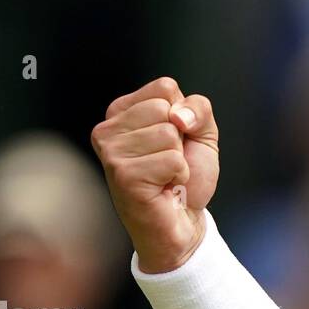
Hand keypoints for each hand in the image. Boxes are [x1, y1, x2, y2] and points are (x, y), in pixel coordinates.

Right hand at [91, 76, 219, 272]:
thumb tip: (178, 116)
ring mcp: (111, 153)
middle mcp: (107, 129)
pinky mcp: (122, 175)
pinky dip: (179, 175)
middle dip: (181, 137)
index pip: (165, 87)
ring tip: (164, 176)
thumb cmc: (185, 177)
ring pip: (169, 133)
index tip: (174, 141)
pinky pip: (172, 160)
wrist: (182, 221)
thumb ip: (198, 109)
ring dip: (179, 159)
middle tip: (168, 162)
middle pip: (165, 107)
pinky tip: (164, 188)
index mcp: (121, 112)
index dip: (184, 115)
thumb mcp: (201, 133)